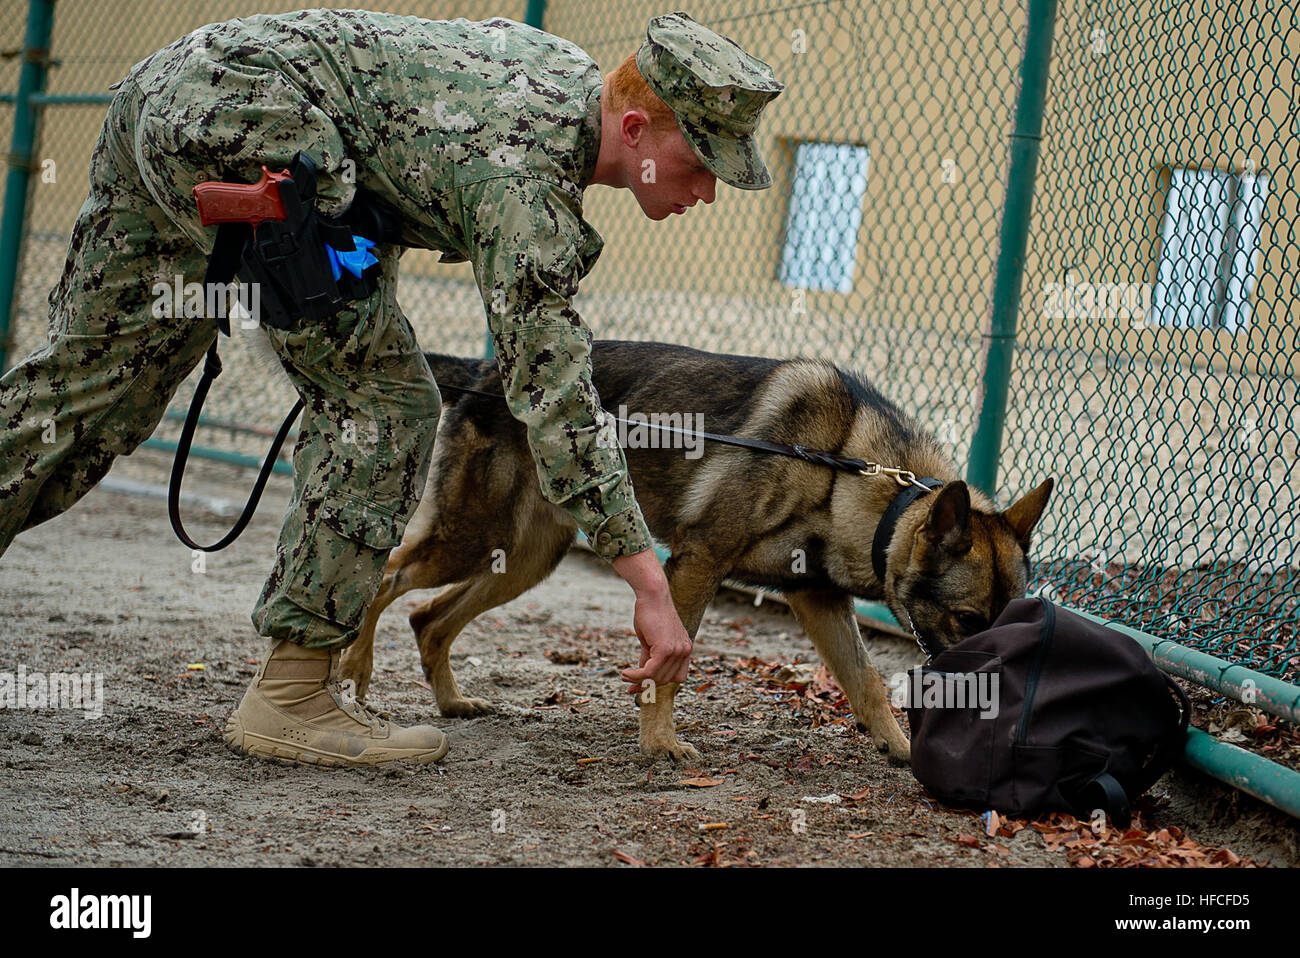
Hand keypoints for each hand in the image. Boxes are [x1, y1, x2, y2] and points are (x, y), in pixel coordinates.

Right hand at [611, 550, 691, 694]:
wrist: (652, 595)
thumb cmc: (650, 613)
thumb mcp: (651, 641)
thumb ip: (649, 659)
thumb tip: (640, 677)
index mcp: (684, 649)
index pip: (676, 677)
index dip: (659, 683)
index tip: (641, 687)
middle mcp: (684, 651)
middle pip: (665, 680)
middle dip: (646, 684)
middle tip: (629, 685)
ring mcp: (677, 651)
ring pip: (656, 677)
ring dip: (638, 680)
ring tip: (625, 676)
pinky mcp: (666, 649)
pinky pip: (650, 671)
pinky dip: (637, 676)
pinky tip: (627, 673)